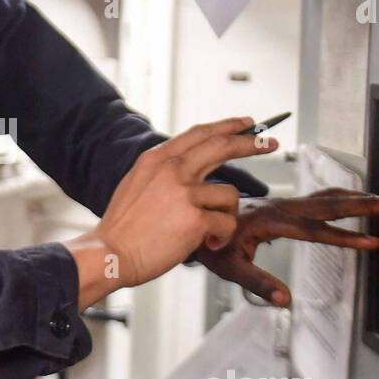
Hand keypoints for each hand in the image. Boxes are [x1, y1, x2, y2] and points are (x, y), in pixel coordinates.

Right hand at [64, 116, 276, 309]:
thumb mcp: (136, 185)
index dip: (227, 126)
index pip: (200, 134)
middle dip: (251, 143)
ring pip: (229, 195)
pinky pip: (226, 224)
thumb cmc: (122, 229)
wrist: (109, 254)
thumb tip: (190, 173)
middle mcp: (172, 170)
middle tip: (269, 143)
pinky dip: (221, 237)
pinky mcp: (195, 219)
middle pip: (222, 146)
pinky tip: (208, 244)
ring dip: (227, 215)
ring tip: (211, 232)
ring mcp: (184, 193)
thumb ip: (163, 174)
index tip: (245, 124)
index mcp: (157, 159)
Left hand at [194, 187, 378, 306]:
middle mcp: (279, 207)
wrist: (190, 214)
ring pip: (326, 197)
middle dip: (366, 204)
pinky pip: (317, 198)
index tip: (373, 240)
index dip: (344, 237)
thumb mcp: (228, 267)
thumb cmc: (208, 243)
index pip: (314, 230)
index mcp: (269, 221)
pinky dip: (341, 197)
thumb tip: (285, 301)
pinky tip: (355, 199)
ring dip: (357, 197)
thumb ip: (257, 283)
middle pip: (329, 205)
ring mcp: (282, 203)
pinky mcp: (282, 204)